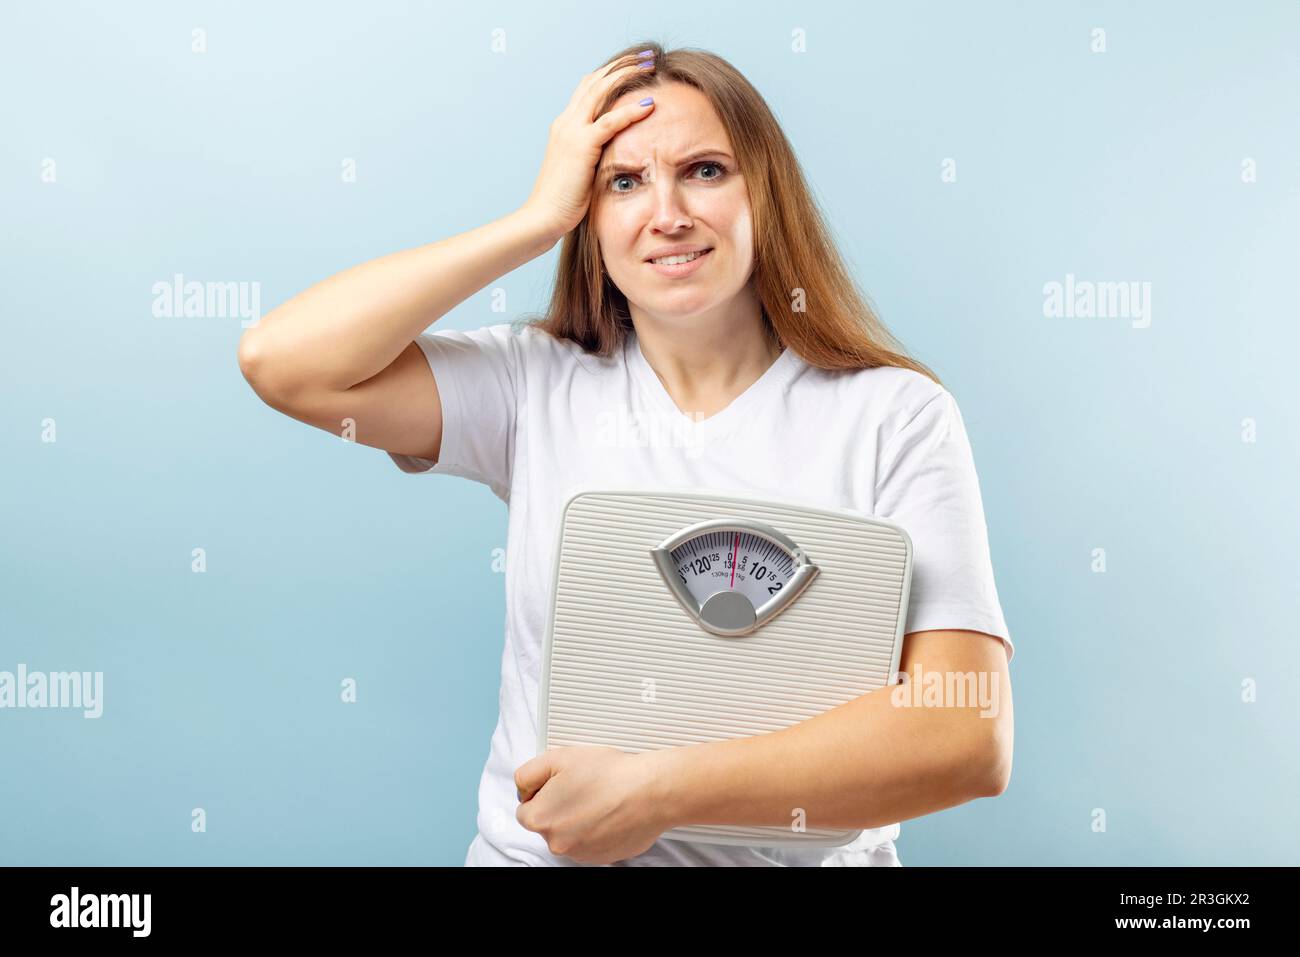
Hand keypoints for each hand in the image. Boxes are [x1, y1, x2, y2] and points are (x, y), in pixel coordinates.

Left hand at [515, 745, 673, 864]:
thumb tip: (523, 786)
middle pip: (548, 823)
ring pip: (570, 834)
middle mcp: (558, 843)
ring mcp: (582, 854)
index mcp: (541, 819)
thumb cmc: (609, 774)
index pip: (526, 809)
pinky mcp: (604, 857)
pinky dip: (597, 829)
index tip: (558, 783)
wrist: (650, 791)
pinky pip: (592, 842)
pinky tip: (610, 811)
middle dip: (560, 806)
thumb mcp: (559, 757)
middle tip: (582, 786)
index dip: (541, 792)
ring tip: (600, 797)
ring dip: (579, 819)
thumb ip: (528, 773)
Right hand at [519, 50, 657, 242]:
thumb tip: (617, 154)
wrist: (543, 218)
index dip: (611, 74)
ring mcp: (571, 132)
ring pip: (601, 91)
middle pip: (595, 81)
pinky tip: (650, 104)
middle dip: (622, 65)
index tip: (635, 67)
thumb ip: (594, 156)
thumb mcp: (581, 172)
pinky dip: (631, 110)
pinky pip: (610, 121)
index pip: (588, 89)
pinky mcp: (581, 146)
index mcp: (565, 127)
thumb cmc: (564, 203)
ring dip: (627, 75)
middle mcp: (566, 123)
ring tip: (650, 66)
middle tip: (647, 57)